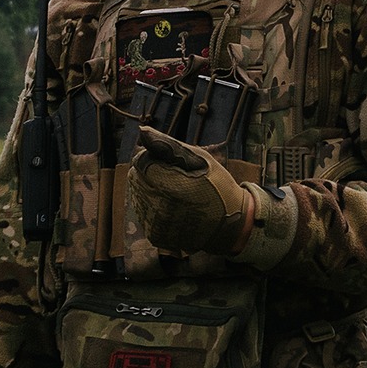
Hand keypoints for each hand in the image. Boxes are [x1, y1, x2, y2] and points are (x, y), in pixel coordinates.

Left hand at [129, 125, 254, 254]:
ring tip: (175, 193)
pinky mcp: (155, 235)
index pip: (141, 161)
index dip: (155, 158)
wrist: (230, 223)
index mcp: (169, 184)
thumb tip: (142, 132)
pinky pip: (144, 212)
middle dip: (151, 174)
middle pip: (136, 178)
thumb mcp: (199, 158)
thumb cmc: (217, 185)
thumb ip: (167, 144)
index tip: (172, 164)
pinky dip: (154, 207)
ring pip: (138, 195)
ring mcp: (155, 223)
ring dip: (151, 190)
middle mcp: (158, 206)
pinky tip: (173, 207)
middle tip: (175, 178)